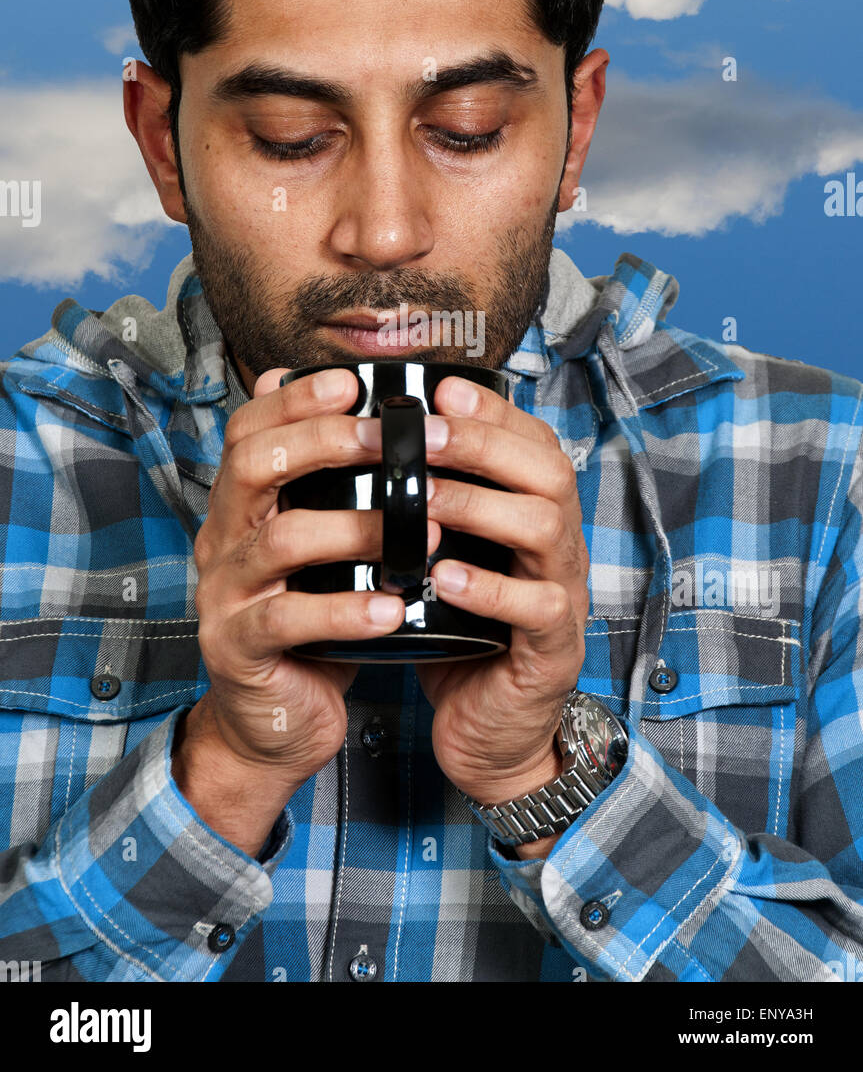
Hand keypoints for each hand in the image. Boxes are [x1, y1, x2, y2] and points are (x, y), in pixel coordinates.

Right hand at [189, 366, 416, 792]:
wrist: (273, 720)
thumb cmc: (308, 621)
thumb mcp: (317, 549)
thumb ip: (326, 489)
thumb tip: (350, 412)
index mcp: (240, 508)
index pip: (249, 431)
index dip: (294, 400)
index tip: (351, 382)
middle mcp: (221, 540)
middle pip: (253, 467)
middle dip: (323, 443)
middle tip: (389, 440)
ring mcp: (224, 595)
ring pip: (280, 541)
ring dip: (355, 529)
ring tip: (419, 532)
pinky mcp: (239, 649)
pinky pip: (288, 620)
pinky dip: (346, 611)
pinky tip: (393, 610)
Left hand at [413, 374, 589, 811]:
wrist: (489, 730)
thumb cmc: (459, 632)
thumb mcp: (442, 557)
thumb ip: (424, 504)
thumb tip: (364, 440)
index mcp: (534, 513)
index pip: (531, 440)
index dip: (491, 411)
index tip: (439, 390)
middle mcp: (558, 544)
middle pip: (547, 470)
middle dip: (484, 443)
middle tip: (424, 434)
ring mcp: (561, 594)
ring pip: (546, 528)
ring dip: (482, 505)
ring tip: (425, 501)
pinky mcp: (551, 650)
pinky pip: (537, 608)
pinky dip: (490, 588)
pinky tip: (445, 578)